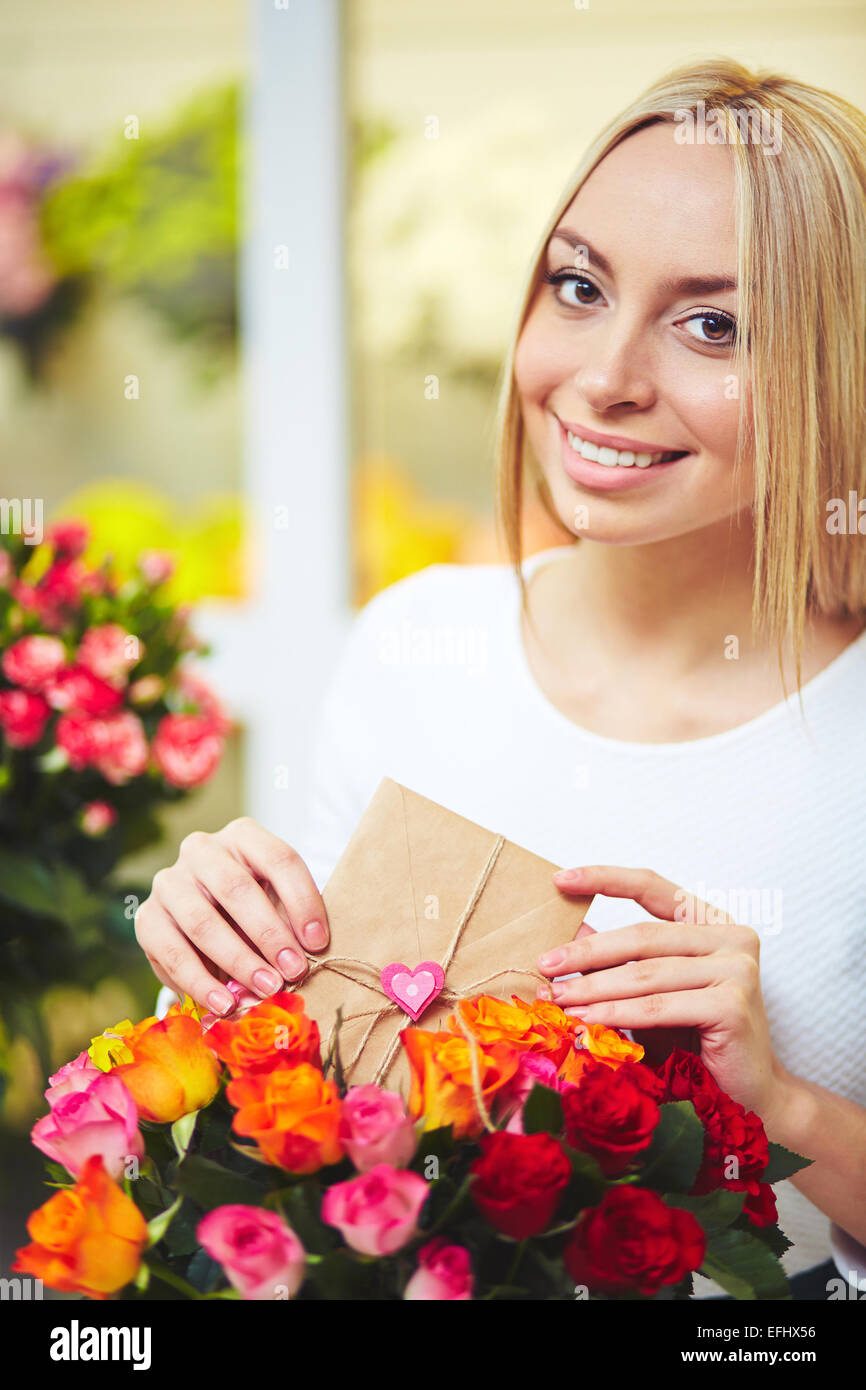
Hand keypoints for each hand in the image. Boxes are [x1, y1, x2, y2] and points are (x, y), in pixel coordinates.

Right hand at [134, 817, 328, 1017]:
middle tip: (292, 971)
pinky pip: (173, 952)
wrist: (203, 923)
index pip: (278, 859)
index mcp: (243, 836)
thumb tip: (299, 964)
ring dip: (238, 961)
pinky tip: (224, 1003)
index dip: (302, 901)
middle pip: (237, 888)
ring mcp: (170, 882)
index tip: (317, 942)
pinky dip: (200, 982)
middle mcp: (201, 850)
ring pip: (203, 921)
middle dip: (269, 934)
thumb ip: (288, 924)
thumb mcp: (275, 905)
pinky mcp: (147, 917)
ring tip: (264, 990)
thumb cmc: (252, 911)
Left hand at [539, 865, 789, 1123]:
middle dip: (587, 952)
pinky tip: (585, 1020)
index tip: (561, 879)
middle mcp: (732, 938)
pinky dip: (615, 1014)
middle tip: (545, 964)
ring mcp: (737, 969)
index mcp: (713, 923)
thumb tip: (568, 934)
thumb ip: (619, 960)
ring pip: (646, 974)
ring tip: (555, 998)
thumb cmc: (696, 1041)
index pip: (654, 888)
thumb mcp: (651, 991)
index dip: (605, 879)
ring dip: (593, 987)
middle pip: (643, 936)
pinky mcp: (733, 1005)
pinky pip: (658, 1007)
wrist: (748, 1095)